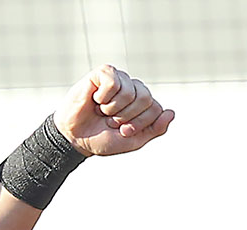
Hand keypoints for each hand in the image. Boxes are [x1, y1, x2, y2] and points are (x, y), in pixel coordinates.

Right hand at [57, 64, 175, 157]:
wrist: (75, 138)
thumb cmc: (102, 138)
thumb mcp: (133, 140)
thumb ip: (155, 129)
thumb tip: (171, 113)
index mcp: (144, 103)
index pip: (156, 109)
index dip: (138, 125)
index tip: (122, 131)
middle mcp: (134, 88)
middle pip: (146, 99)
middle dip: (126, 117)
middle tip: (110, 121)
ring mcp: (120, 79)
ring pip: (129, 92)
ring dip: (112, 109)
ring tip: (102, 111)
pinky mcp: (104, 72)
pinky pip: (113, 82)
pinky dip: (103, 97)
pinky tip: (95, 99)